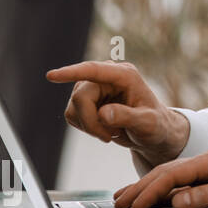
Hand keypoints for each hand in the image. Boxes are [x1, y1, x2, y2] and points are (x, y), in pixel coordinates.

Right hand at [45, 60, 189, 166]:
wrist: (153, 133)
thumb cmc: (156, 126)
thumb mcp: (147, 123)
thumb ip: (127, 117)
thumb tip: (103, 113)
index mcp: (125, 75)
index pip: (93, 71)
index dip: (72, 73)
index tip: (51, 76)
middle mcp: (108, 77)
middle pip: (80, 97)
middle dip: (90, 122)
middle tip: (109, 137)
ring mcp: (95, 87)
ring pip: (73, 108)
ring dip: (89, 126)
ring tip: (112, 132)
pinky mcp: (87, 99)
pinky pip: (72, 115)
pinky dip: (85, 128)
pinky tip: (104, 130)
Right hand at [113, 149, 207, 207]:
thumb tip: (178, 201)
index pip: (173, 174)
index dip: (151, 189)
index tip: (135, 204)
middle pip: (167, 174)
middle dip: (141, 188)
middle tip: (118, 202)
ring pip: (172, 180)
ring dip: (148, 189)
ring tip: (127, 199)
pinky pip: (183, 186)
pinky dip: (164, 192)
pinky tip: (154, 199)